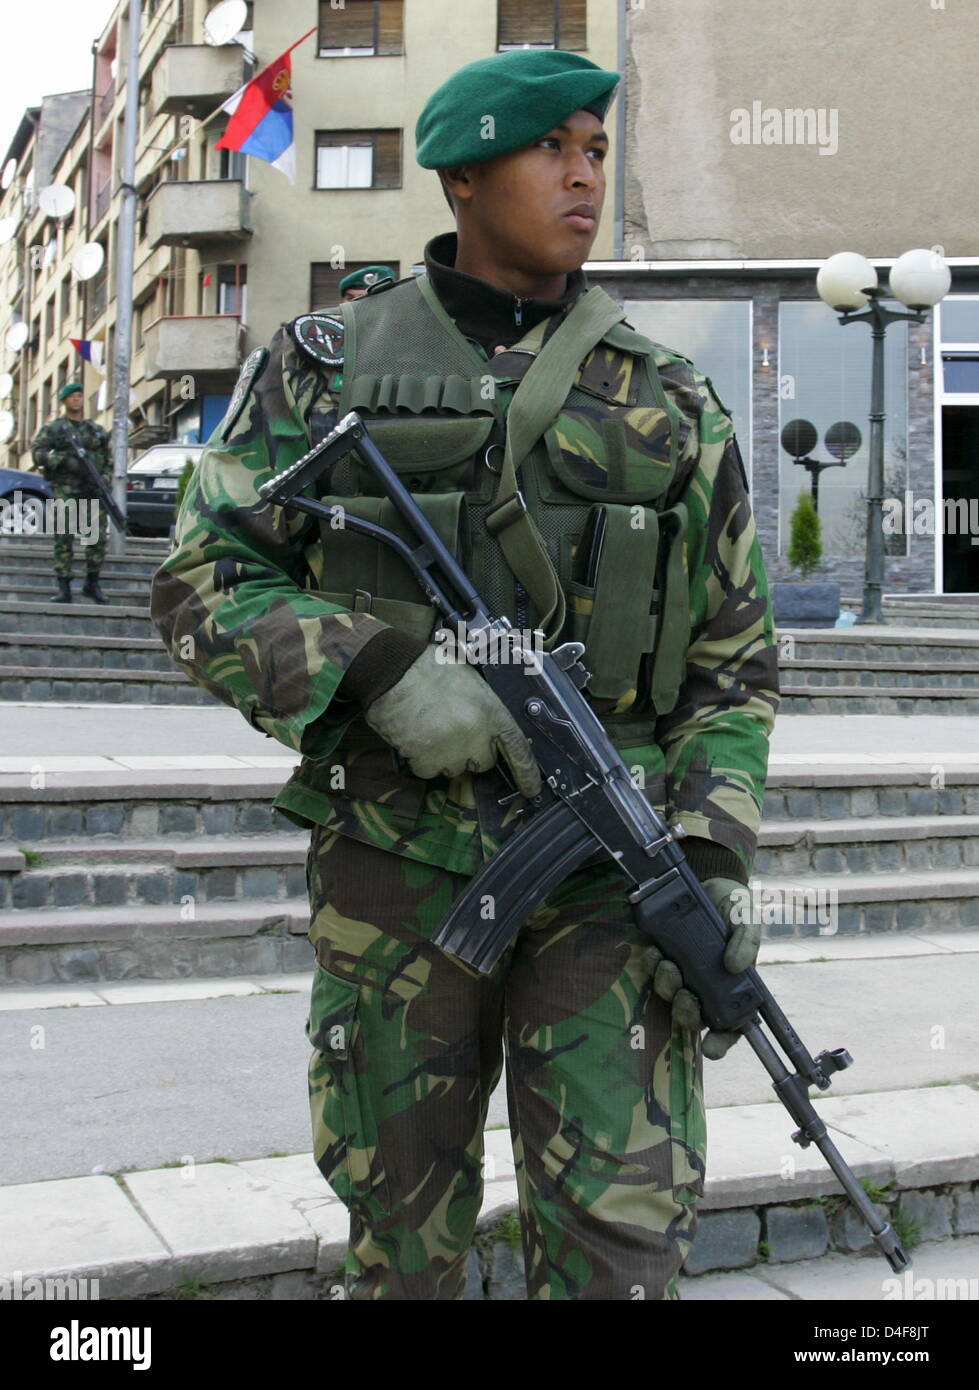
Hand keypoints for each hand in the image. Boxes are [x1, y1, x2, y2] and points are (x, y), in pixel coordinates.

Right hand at [364, 643, 541, 796]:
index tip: (532, 789)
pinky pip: (429, 771)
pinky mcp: (426, 761)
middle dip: (472, 751)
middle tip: (454, 728)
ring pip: (455, 768)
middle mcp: (476, 736)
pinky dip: (422, 759)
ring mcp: (451, 752)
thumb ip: (486, 709)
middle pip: (483, 762)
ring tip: (431, 727)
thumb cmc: (431, 668)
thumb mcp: (472, 680)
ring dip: (446, 756)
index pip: (518, 749)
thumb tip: (491, 729)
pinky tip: (416, 735)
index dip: (527, 772)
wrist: (394, 671)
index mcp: (492, 713)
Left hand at [641, 875, 759, 1060]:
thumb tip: (735, 967)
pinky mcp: (665, 955)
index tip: (711, 1049)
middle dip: (686, 1013)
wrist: (710, 881)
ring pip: (670, 996)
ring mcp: (684, 972)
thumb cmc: (735, 907)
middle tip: (684, 995)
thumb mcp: (747, 920)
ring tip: (666, 964)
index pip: (731, 1026)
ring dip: (666, 987)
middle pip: (694, 1016)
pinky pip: (653, 972)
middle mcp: (707, 985)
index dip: (722, 1042)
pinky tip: (654, 952)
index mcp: (733, 986)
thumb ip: (747, 942)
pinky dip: (651, 966)